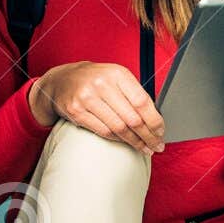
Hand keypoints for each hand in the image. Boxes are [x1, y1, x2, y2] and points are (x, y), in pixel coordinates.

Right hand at [29, 62, 165, 153]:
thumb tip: (155, 118)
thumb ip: (133, 93)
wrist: (62, 80)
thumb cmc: (96, 80)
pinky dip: (118, 140)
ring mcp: (87, 98)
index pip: (142, 101)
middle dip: (148, 136)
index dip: (154, 120)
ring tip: (145, 148)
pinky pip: (103, 131)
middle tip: (157, 145)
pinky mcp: (76, 111)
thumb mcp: (116, 77)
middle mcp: (102, 84)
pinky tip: (126, 142)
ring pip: (119, 127)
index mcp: (117, 73)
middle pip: (132, 118)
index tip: (161, 132)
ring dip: (135, 142)